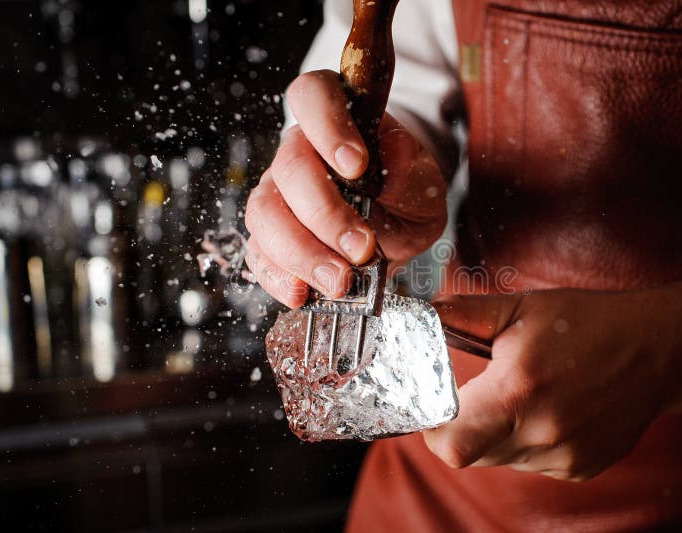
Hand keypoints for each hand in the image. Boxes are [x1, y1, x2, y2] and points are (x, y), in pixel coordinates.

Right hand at [244, 70, 446, 307]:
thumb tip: (389, 159)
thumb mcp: (422, 180)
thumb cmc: (405, 190)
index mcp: (335, 117)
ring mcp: (277, 194)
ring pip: (265, 214)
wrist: (396, 224)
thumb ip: (407, 169)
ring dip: (302, 253)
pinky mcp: (270, 237)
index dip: (328, 127)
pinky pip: (259, 254)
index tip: (357, 166)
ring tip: (340, 281)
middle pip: (289, 168)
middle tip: (362, 249)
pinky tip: (304, 293)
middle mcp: (298, 151)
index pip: (313, 96)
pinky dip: (280, 278)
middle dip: (325, 214)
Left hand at [424, 279, 681, 480]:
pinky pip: (533, 464)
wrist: (657, 349)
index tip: (433, 408)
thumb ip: (464, 315)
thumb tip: (423, 315)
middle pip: (469, 455)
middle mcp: (542, 431)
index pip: (450, 443)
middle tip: (472, 398)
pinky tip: (547, 410)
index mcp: (518, 389)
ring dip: (494, 435)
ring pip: (500, 461)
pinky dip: (526, 443)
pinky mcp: (581, 468)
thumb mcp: (521, 307)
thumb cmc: (588, 323)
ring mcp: (564, 456)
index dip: (432, 429)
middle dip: (459, 429)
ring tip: (519, 397)